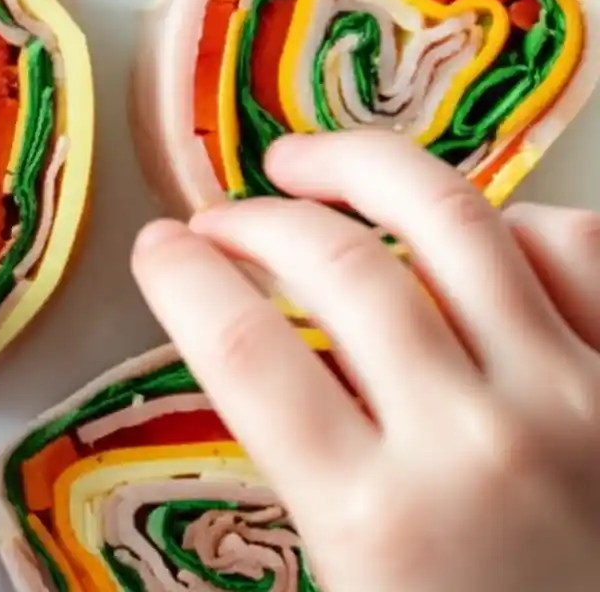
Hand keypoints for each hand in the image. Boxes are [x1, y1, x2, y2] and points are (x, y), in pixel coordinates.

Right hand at [131, 132, 599, 591]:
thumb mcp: (353, 586)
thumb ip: (308, 481)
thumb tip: (263, 364)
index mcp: (378, 519)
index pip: (244, 350)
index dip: (182, 278)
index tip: (157, 248)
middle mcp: (472, 440)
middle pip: (335, 264)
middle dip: (251, 220)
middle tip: (218, 219)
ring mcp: (574, 394)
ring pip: (451, 219)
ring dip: (358, 169)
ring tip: (305, 165)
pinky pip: (575, 246)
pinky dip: (510, 218)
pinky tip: (463, 229)